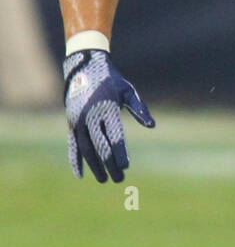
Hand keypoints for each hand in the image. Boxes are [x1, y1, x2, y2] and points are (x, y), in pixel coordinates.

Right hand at [63, 49, 154, 183]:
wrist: (83, 66)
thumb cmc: (111, 80)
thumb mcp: (127, 90)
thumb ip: (139, 108)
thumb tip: (152, 126)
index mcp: (107, 107)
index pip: (114, 135)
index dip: (119, 152)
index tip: (126, 166)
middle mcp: (91, 115)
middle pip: (101, 145)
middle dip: (110, 164)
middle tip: (119, 179)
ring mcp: (78, 119)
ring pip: (86, 148)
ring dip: (94, 165)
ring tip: (104, 179)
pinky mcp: (71, 122)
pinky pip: (73, 144)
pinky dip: (75, 160)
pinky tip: (80, 175)